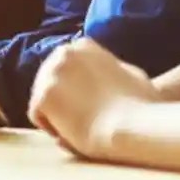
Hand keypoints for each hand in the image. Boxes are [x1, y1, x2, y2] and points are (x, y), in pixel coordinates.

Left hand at [27, 38, 158, 158]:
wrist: (132, 127)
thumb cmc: (141, 105)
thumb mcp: (132, 74)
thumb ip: (113, 68)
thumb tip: (112, 69)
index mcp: (83, 45)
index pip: (67, 67)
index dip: (76, 89)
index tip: (89, 104)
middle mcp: (63, 53)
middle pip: (52, 80)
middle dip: (61, 99)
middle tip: (80, 119)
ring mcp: (50, 74)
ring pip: (43, 97)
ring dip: (56, 113)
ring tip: (78, 128)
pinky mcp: (41, 97)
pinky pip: (38, 115)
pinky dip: (50, 127)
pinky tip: (70, 134)